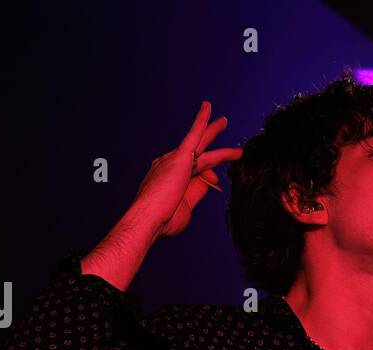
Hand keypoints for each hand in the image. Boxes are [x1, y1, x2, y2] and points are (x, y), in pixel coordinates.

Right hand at [130, 101, 243, 239]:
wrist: (149, 218)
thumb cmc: (164, 219)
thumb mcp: (186, 206)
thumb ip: (198, 191)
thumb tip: (211, 182)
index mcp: (169, 177)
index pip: (195, 171)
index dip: (209, 176)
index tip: (217, 182)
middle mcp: (169, 163)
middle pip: (194, 149)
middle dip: (207, 138)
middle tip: (219, 126)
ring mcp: (174, 159)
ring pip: (199, 143)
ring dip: (212, 132)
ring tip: (224, 121)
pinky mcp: (180, 157)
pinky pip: (193, 134)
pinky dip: (201, 121)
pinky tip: (208, 108)